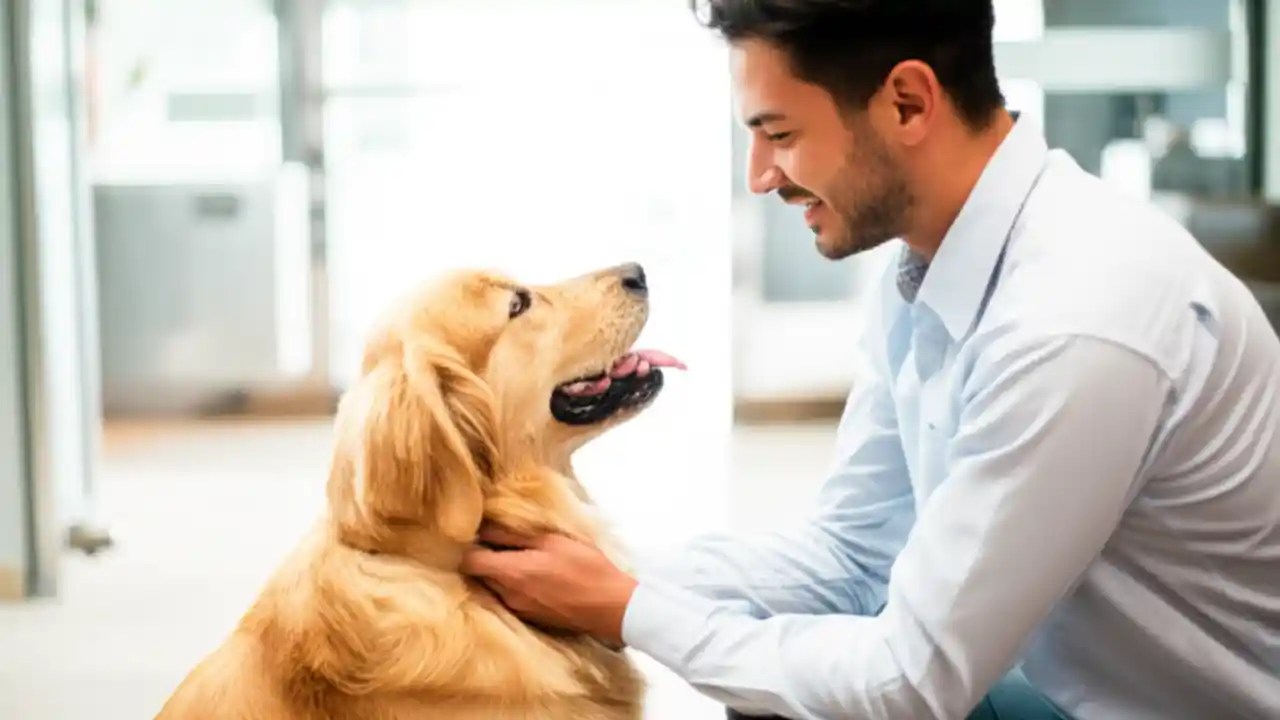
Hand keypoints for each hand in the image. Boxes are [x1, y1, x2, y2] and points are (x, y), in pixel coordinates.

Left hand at [460, 524, 637, 646]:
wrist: (611, 607)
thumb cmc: (585, 568)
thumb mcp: (552, 541)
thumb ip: (516, 535)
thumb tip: (486, 528)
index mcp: (511, 573)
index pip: (469, 562)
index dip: (468, 545)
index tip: (477, 533)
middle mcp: (508, 595)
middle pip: (480, 574)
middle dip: (485, 556)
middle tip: (501, 539)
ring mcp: (518, 609)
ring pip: (495, 586)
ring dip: (500, 571)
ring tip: (520, 554)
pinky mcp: (530, 617)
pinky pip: (510, 597)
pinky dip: (513, 584)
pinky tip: (534, 574)